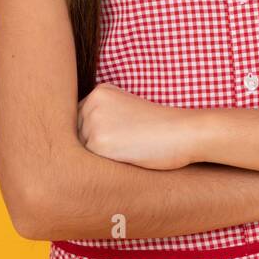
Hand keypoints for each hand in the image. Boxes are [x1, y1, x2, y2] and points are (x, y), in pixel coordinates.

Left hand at [76, 82, 196, 169]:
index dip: (96, 134)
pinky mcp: (97, 143)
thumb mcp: (129, 109)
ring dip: (97, 158)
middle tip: (124, 146)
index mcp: (100, 91)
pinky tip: (125, 160)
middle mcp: (92, 102)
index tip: (120, 138)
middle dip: (93, 146)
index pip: (81, 120)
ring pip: (81, 150)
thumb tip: (76, 142)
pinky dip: (103, 167)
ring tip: (127, 152)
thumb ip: (104, 116)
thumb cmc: (161, 127)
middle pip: (77, 134)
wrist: (182, 132)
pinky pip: (89, 163)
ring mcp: (92, 122)